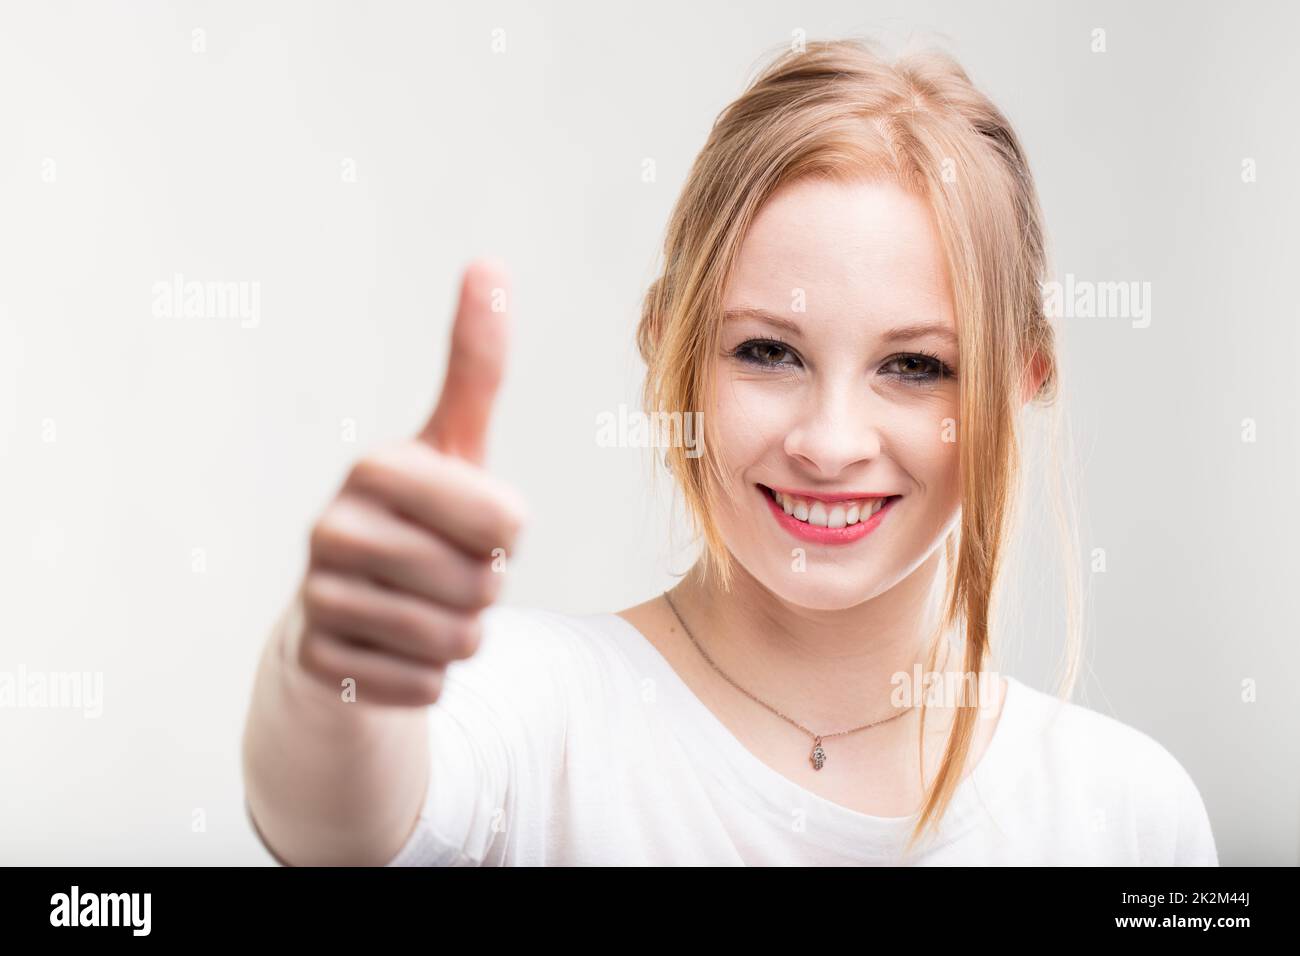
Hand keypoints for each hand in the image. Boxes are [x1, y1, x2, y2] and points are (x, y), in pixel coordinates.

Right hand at [295, 259, 525, 706]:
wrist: (348, 612)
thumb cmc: (419, 518)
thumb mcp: (454, 443)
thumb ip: (475, 362)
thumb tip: (489, 262)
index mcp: (375, 467)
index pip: (508, 521)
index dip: (509, 533)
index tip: (474, 520)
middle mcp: (332, 528)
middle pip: (484, 586)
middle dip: (484, 588)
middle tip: (444, 570)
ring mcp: (318, 600)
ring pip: (458, 641)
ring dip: (460, 633)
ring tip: (420, 606)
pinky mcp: (319, 666)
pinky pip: (427, 688)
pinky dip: (428, 677)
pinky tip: (394, 649)